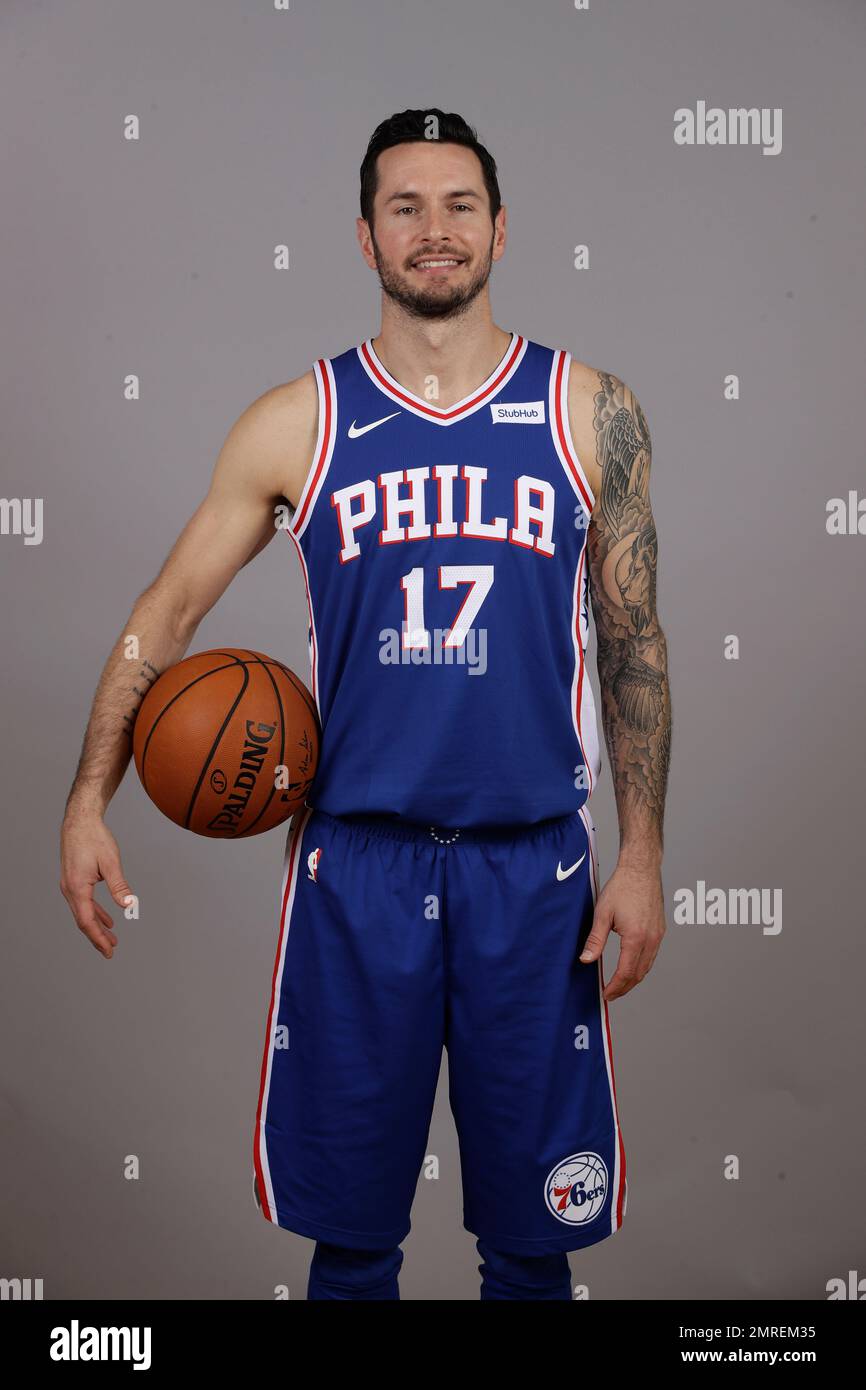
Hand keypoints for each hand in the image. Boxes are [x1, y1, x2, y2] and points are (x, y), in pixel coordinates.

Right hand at [60, 811, 135, 958]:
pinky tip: (107, 918)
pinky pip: (84, 902)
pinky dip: (95, 912)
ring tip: (111, 939)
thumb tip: (129, 905)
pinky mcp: (74, 880)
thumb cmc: (94, 838)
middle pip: (83, 921)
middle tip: (111, 952)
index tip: (109, 950)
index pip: (86, 920)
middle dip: (97, 937)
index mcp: (77, 887)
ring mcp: (70, 885)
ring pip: (83, 913)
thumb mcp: (110, 862)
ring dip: (97, 926)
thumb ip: (119, 886)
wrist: (79, 821)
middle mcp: (70, 889)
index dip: (98, 937)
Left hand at [579, 860, 664, 1000]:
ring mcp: (658, 935)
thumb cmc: (622, 887)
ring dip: (634, 978)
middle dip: (624, 987)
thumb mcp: (602, 913)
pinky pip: (652, 955)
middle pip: (639, 974)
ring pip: (647, 966)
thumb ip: (595, 939)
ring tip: (619, 984)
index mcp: (636, 937)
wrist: (641, 869)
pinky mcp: (660, 930)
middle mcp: (651, 939)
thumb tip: (586, 960)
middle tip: (611, 994)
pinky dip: (641, 966)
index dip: (615, 986)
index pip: (626, 972)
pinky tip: (632, 966)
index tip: (606, 994)